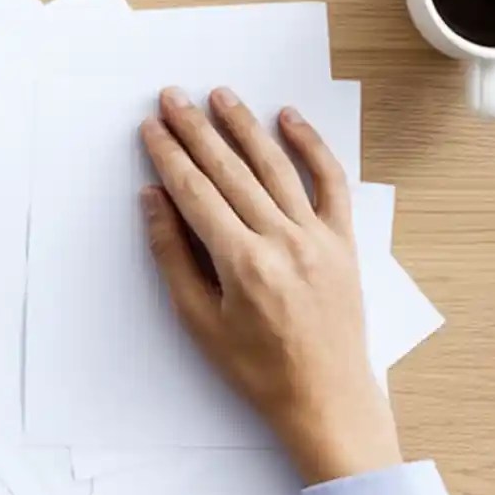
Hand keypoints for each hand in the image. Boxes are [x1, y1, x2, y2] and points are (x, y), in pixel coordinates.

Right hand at [139, 87, 400, 484]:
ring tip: (220, 95)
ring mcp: (318, 237)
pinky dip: (311, 146)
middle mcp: (283, 241)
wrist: (326, 398)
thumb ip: (174, 256)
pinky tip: (289, 119)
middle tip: (172, 97)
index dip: (169, 156)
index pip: (196, 193)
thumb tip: (154, 200)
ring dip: (244, 126)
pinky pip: (330, 182)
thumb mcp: (199, 322)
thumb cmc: (258, 370)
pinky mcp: (343, 240)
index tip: (151, 128)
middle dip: (196, 130)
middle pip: (231, 171)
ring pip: (276, 166)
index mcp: (243, 264)